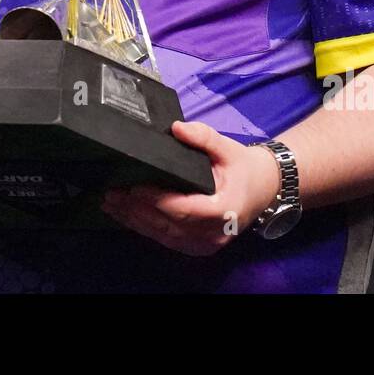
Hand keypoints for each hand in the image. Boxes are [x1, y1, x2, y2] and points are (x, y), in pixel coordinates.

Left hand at [100, 121, 281, 255]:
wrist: (263, 190)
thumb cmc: (243, 168)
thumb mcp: (228, 148)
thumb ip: (203, 137)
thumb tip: (176, 128)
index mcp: (224, 209)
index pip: (183, 209)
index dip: (156, 200)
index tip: (132, 187)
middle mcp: (214, 233)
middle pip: (168, 226)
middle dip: (136, 211)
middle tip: (110, 195)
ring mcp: (206, 245)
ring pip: (164, 236)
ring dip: (135, 221)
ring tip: (111, 205)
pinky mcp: (198, 247)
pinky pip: (167, 240)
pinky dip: (146, 228)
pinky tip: (127, 216)